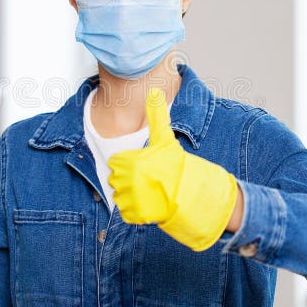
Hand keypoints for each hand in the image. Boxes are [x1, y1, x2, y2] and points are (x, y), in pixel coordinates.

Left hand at [108, 87, 238, 250]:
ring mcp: (129, 199)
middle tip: (148, 180)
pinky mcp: (134, 215)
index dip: (128, 164)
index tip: (142, 166)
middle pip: (116, 180)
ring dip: (133, 196)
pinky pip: (127, 212)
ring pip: (120, 196)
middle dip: (129, 180)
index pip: (115, 162)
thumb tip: (154, 91)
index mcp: (129, 161)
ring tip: (150, 192)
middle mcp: (125, 180)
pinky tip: (149, 204)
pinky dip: (136, 211)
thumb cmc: (177, 166)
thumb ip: (157, 115)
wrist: (190, 194)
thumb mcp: (165, 139)